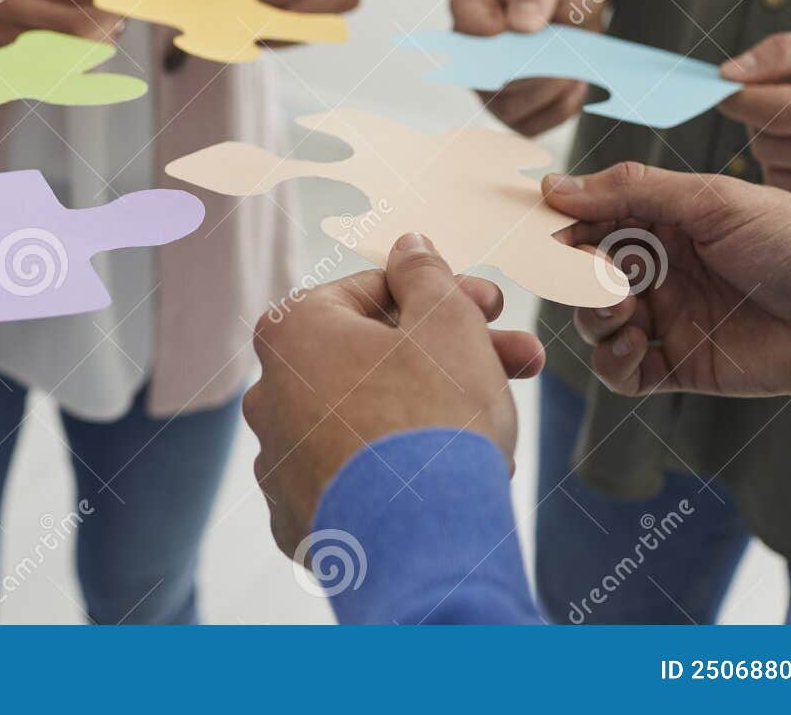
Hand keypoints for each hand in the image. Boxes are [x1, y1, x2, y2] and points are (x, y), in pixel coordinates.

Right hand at [0, 0, 138, 44]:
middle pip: (75, 24)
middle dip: (111, 15)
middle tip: (126, 0)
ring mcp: (0, 28)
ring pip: (72, 50)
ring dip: (103, 33)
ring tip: (106, 10)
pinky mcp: (10, 50)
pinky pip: (62, 62)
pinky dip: (88, 47)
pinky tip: (90, 25)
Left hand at [242, 235, 543, 558]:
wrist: (421, 544)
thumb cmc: (432, 417)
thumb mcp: (444, 321)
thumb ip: (425, 274)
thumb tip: (408, 246)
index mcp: (291, 333)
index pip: (371, 292)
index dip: (443, 294)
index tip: (492, 306)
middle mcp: (270, 394)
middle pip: (373, 358)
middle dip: (451, 354)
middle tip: (519, 359)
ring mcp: (280, 463)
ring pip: (368, 419)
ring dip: (432, 411)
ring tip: (499, 428)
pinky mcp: (298, 521)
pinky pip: (356, 479)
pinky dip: (398, 472)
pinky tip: (452, 475)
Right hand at [448, 0, 608, 135]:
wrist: (572, 4)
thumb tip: (522, 25)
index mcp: (469, 6)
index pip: (469, 28)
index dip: (500, 34)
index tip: (531, 26)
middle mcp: (469, 52)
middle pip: (491, 78)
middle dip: (537, 69)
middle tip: (568, 50)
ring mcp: (486, 86)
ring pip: (511, 108)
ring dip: (551, 92)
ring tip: (573, 68)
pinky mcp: (510, 110)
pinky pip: (530, 126)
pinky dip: (559, 109)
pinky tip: (574, 86)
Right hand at [543, 162, 790, 397]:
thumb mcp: (713, 200)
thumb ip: (631, 191)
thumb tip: (553, 186)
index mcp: (662, 222)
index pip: (589, 219)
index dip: (558, 224)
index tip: (535, 228)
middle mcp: (657, 270)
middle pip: (580, 273)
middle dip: (573, 273)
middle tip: (593, 271)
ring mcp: (666, 319)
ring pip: (593, 322)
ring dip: (593, 313)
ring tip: (624, 304)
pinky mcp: (679, 366)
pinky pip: (621, 373)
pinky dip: (612, 361)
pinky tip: (635, 342)